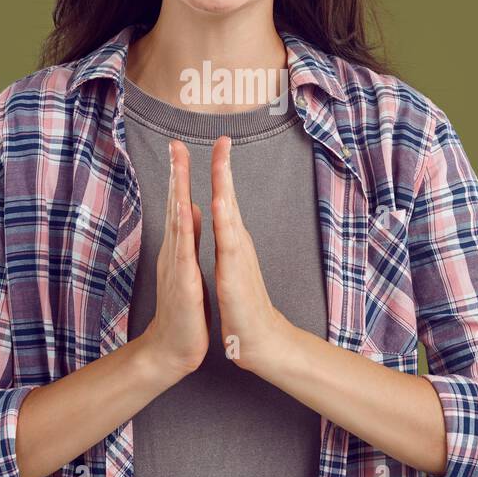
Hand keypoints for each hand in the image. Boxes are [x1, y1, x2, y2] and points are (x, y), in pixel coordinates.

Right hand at [140, 140, 209, 380]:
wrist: (172, 348)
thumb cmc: (182, 309)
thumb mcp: (186, 265)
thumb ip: (187, 236)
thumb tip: (187, 208)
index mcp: (179, 247)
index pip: (179, 204)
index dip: (180, 175)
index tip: (180, 148)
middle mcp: (174, 251)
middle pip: (174, 206)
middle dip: (176, 174)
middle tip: (175, 144)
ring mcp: (176, 266)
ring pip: (176, 223)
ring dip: (178, 194)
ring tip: (178, 168)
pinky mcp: (184, 283)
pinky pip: (184, 253)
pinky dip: (184, 231)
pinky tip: (185, 212)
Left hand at [210, 135, 290, 373]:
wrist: (259, 339)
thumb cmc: (243, 304)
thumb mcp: (229, 265)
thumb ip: (226, 239)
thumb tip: (220, 216)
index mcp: (232, 239)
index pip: (224, 197)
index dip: (220, 171)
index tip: (218, 143)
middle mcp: (238, 241)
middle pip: (229, 196)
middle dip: (224, 166)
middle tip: (223, 137)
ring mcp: (238, 255)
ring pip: (230, 212)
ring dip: (224, 185)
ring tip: (221, 159)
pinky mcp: (235, 272)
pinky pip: (228, 242)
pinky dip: (224, 220)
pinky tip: (218, 203)